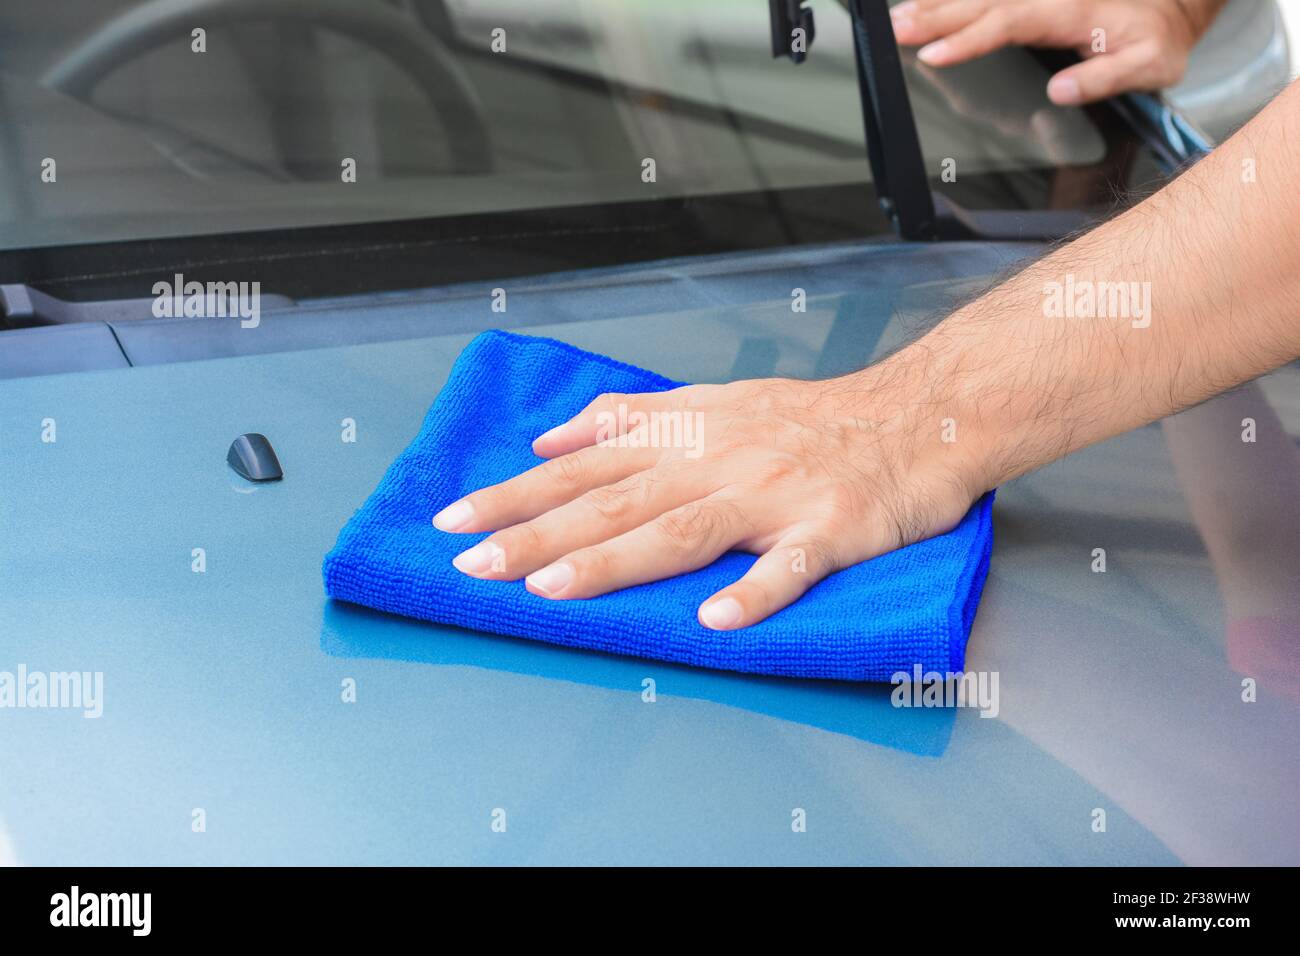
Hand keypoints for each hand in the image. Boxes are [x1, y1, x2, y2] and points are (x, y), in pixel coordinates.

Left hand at [433, 361, 981, 629]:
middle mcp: (718, 461)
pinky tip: (719, 623)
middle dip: (538, 533)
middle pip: (616, 500)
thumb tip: (552, 438)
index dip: (517, 494)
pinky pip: (790, 565)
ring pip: (683, 529)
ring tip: (554, 591)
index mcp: (687, 435)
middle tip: (473, 564)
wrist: (913, 417)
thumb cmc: (808, 417)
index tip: (454, 522)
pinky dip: (755, 592)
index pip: (584, 466)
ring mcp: (773, 496)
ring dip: (615, 560)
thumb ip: (630, 419)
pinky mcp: (830, 529)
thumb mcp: (712, 399)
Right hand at [890, 0, 1217, 104]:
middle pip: (980, 3)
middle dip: (934, 16)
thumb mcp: (1150, 65)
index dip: (968, 40)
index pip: (1007, 23)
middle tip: (895, 28)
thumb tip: (1060, 90)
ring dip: (934, 4)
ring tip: (897, 16)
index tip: (934, 53)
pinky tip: (925, 2)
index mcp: (1070, 11)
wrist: (1172, 2)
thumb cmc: (1158, 39)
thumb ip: (1106, 78)